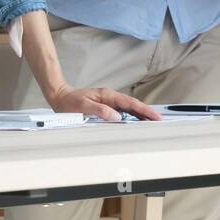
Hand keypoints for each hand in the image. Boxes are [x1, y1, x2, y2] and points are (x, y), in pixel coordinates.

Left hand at [46, 83, 160, 121]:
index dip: (144, 110)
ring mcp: (109, 101)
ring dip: (140, 115)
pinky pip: (122, 111)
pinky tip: (135, 122)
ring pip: (129, 109)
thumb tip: (117, 116)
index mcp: (108, 96)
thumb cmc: (70, 102)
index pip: (131, 103)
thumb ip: (100, 110)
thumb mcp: (83, 107)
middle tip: (159, 121)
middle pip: (133, 105)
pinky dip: (131, 116)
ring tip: (152, 123)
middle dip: (147, 112)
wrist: (60, 97)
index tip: (155, 116)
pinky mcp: (106, 106)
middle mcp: (111, 97)